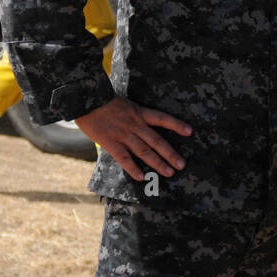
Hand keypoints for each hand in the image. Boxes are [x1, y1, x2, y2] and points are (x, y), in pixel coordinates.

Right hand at [74, 97, 191, 181]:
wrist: (85, 100)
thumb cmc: (104, 102)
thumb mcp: (125, 104)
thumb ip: (135, 116)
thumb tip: (144, 128)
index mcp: (139, 112)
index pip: (163, 118)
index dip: (177, 125)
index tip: (190, 132)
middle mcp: (135, 124)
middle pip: (157, 140)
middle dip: (171, 154)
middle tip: (182, 164)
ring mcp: (123, 134)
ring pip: (144, 151)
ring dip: (158, 163)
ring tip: (169, 173)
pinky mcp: (110, 143)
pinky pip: (124, 158)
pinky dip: (133, 168)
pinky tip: (142, 177)